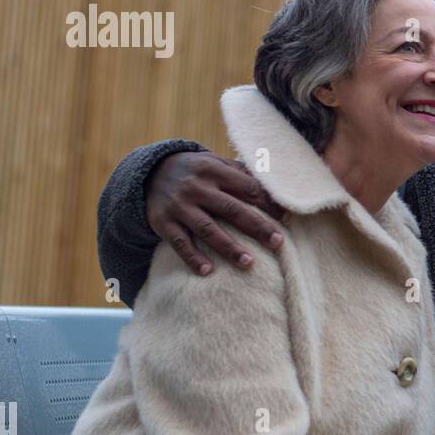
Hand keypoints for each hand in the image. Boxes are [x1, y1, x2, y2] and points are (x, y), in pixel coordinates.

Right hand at [145, 151, 285, 275]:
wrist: (149, 173)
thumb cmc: (195, 171)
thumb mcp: (214, 163)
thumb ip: (240, 173)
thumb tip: (274, 187)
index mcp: (213, 170)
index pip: (246, 188)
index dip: (268, 203)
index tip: (286, 219)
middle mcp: (196, 188)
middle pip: (231, 209)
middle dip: (257, 227)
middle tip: (278, 242)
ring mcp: (179, 206)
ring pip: (207, 229)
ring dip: (228, 247)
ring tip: (248, 263)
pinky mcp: (163, 222)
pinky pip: (179, 243)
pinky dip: (193, 257)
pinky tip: (207, 271)